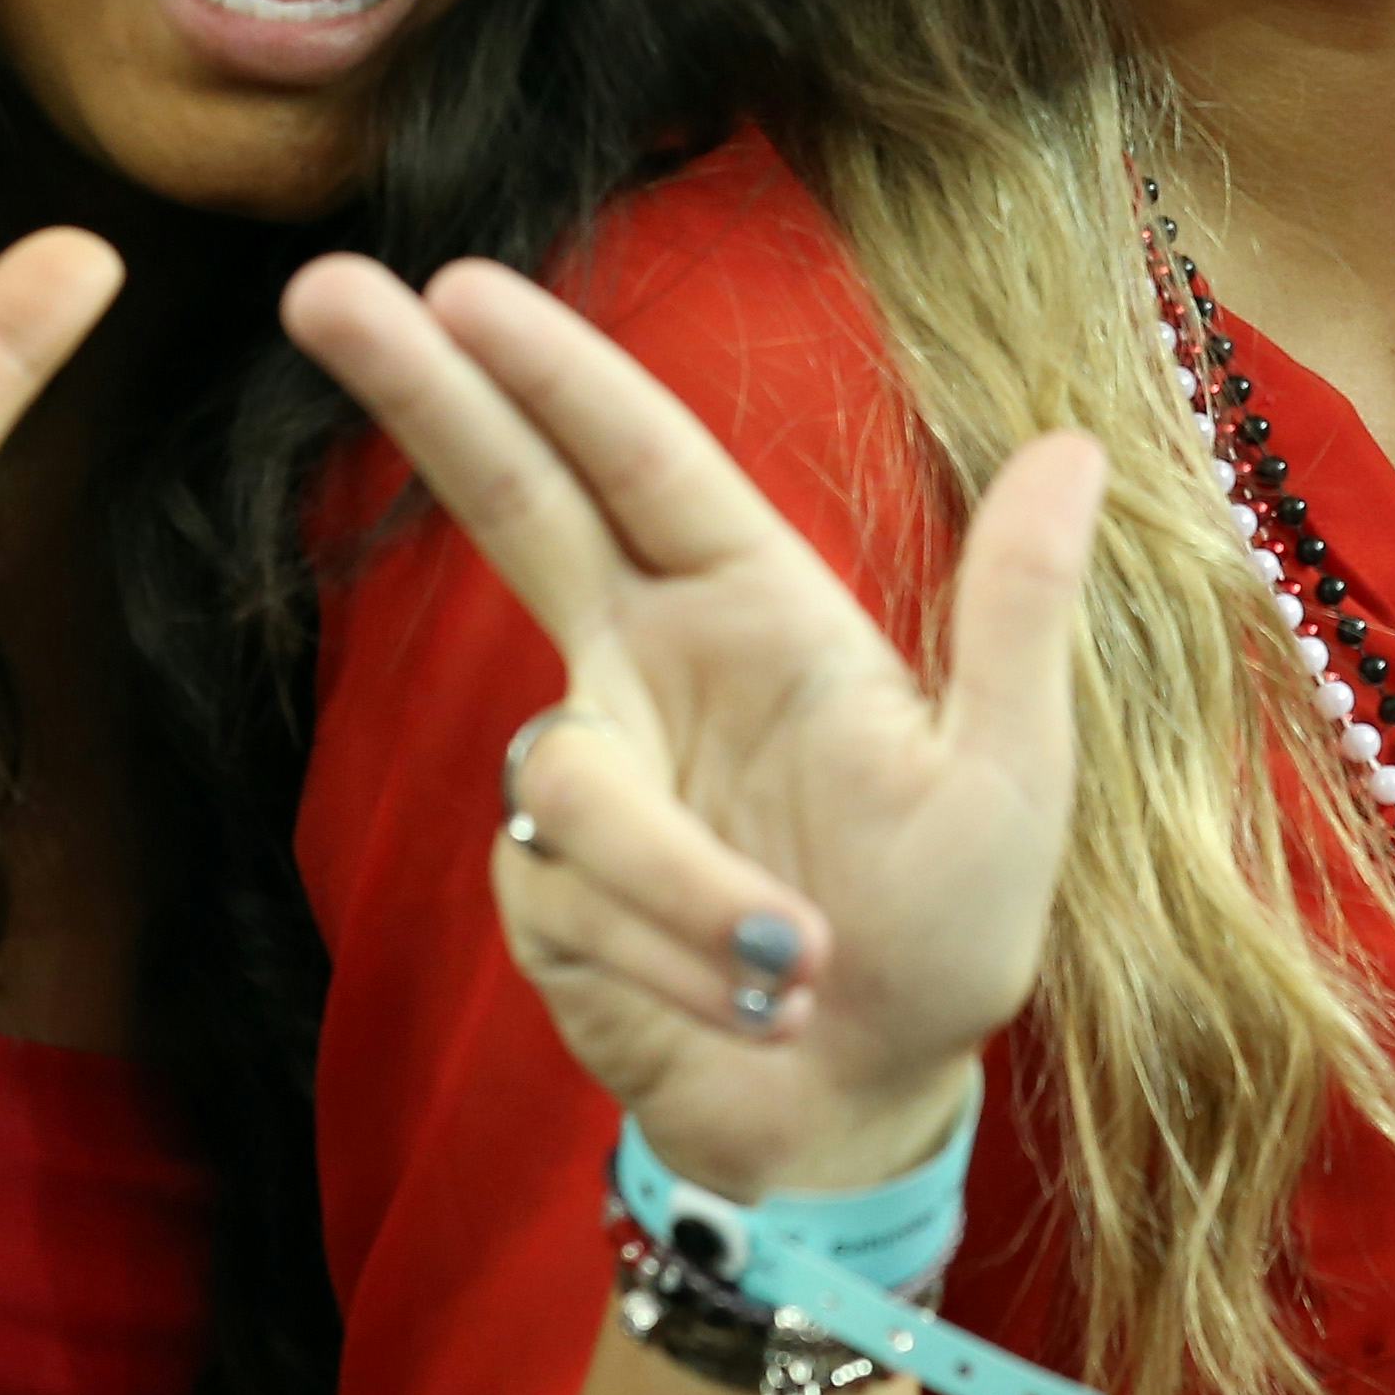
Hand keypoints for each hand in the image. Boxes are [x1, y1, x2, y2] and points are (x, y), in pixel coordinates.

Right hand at [283, 255, 1102, 1198]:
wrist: (857, 1112)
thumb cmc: (943, 936)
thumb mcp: (1008, 772)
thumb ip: (1018, 612)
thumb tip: (1073, 445)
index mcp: (759, 610)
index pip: (639, 461)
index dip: (551, 373)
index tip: (456, 282)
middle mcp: (651, 666)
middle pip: (511, 506)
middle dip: (419, 399)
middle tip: (321, 286)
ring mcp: (585, 775)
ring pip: (575, 789)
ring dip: (687, 895)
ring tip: (792, 972)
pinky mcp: (541, 888)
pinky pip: (574, 901)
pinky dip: (672, 959)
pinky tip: (736, 1007)